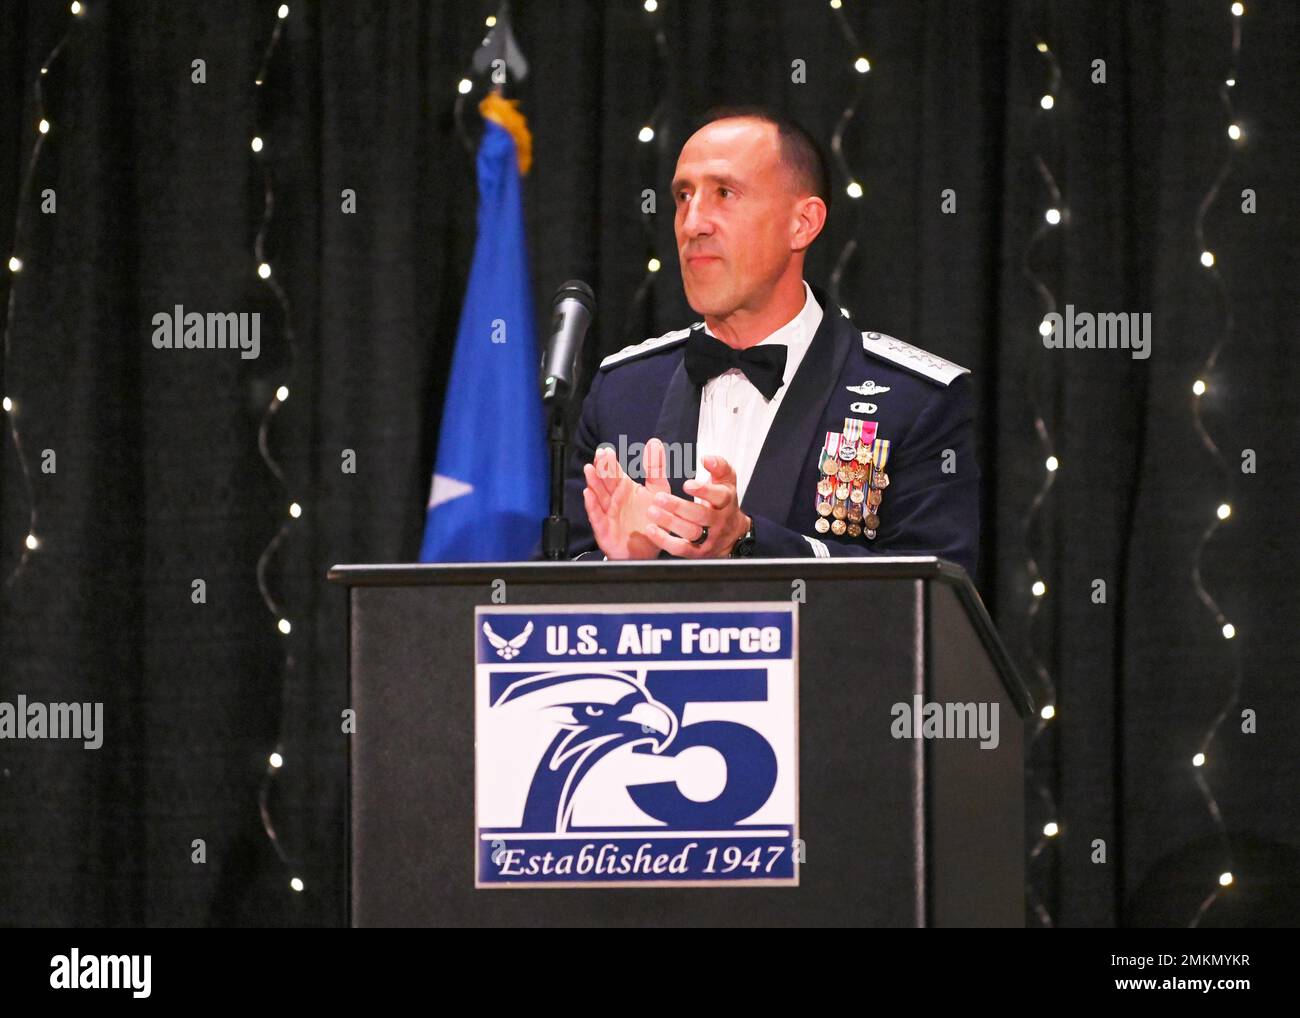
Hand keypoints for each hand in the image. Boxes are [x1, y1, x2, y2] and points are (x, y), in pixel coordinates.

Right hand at [582, 438, 671, 559]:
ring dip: (593, 482)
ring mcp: (607, 513)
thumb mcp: (658, 490)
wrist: (649, 549)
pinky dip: (591, 506)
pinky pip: (596, 516)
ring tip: (589, 469)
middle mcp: (614, 498)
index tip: (606, 450)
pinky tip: (588, 495)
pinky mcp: (604, 529)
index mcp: (624, 488)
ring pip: (598, 495)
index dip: (610, 461)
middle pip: (605, 481)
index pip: (614, 471)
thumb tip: (654, 443)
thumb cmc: (650, 519)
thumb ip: (655, 468)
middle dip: (601, 468)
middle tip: (599, 456)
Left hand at [640, 454, 750, 558]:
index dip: (704, 491)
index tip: (687, 484)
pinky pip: (681, 549)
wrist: (733, 534)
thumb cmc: (724, 502)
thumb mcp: (726, 481)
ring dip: (670, 523)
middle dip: (680, 507)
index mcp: (725, 501)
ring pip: (691, 532)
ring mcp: (708, 538)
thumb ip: (718, 465)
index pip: (719, 496)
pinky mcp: (697, 552)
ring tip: (652, 512)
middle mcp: (718, 521)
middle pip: (701, 515)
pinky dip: (664, 540)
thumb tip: (707, 458)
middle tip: (659, 498)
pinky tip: (651, 529)